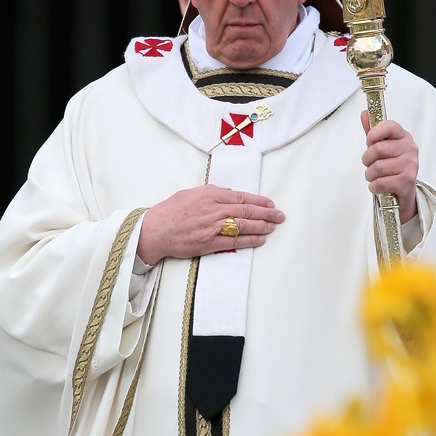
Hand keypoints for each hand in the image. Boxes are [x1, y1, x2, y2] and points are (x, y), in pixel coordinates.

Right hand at [136, 185, 284, 266]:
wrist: (155, 230)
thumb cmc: (170, 211)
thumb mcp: (191, 193)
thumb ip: (212, 192)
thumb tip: (230, 194)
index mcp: (209, 195)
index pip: (241, 197)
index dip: (259, 201)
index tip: (270, 203)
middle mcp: (213, 210)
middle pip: (247, 211)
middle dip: (267, 213)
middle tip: (280, 215)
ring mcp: (212, 228)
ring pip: (244, 226)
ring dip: (262, 226)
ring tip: (273, 226)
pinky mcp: (209, 243)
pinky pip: (235, 242)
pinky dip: (250, 240)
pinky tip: (261, 239)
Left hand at [361, 110, 418, 223]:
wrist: (404, 192)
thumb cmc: (392, 167)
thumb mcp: (383, 147)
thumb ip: (373, 132)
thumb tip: (364, 113)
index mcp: (404, 137)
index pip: (389, 126)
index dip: (374, 134)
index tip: (370, 142)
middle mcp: (410, 149)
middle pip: (377, 149)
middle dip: (367, 160)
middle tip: (370, 164)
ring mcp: (410, 165)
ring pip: (377, 168)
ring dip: (369, 175)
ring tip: (374, 177)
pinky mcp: (407, 182)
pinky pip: (380, 182)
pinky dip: (374, 186)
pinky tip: (377, 186)